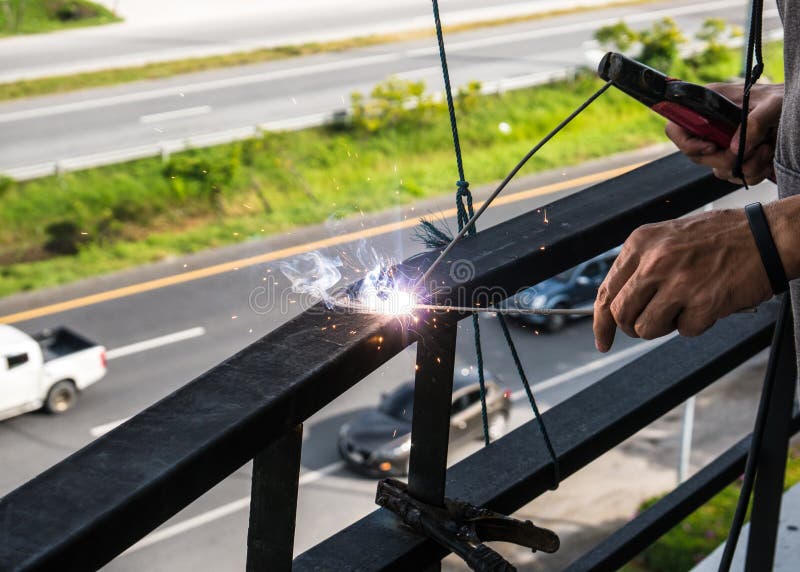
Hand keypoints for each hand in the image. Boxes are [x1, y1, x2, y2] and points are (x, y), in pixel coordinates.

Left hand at [593, 209, 771, 351]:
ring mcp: (677, 283)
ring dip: (663, 327)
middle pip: (620, 315)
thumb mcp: (667, 238)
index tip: (602, 340)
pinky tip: (708, 302)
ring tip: (683, 306)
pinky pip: (684, 331)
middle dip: (631, 327)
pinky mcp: (703, 302)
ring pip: (646, 328)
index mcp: (640, 243)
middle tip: (649, 324)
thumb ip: (640, 266)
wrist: (766, 235)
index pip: (605, 291)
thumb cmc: (718, 238)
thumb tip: (616, 305)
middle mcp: (653, 262)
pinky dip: (695, 324)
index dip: (600, 322)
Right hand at [665, 83, 783, 183]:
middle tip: (749, 151)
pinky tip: (767, 157)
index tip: (711, 147)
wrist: (797, 109)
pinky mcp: (734, 157)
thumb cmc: (784, 99)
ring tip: (766, 150)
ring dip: (744, 167)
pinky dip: (753, 172)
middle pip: (697, 156)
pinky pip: (734, 176)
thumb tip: (734, 149)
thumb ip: (754, 123)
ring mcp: (721, 143)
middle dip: (724, 159)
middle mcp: (710, 126)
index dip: (687, 142)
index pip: (676, 128)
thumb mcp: (772, 104)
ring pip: (717, 169)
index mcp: (708, 104)